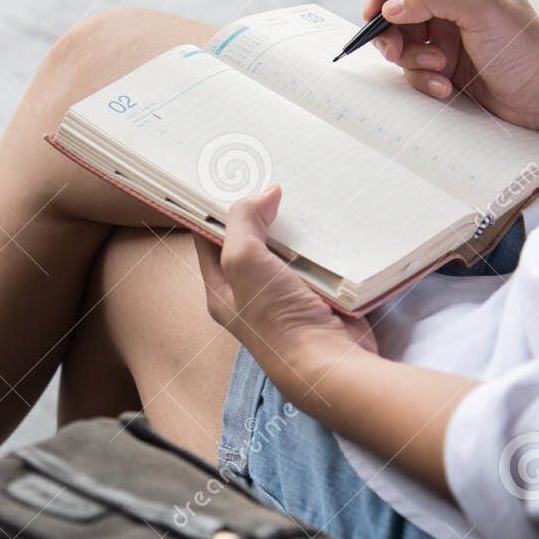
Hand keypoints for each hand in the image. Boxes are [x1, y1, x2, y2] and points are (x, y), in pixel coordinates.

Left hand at [195, 186, 374, 403]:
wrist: (329, 363)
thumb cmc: (277, 318)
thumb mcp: (243, 261)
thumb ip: (243, 222)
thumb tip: (264, 193)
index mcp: (221, 289)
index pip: (209, 240)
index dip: (215, 208)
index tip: (227, 175)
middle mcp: (250, 294)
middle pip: (250, 242)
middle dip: (259, 212)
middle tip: (269, 174)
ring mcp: (287, 296)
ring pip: (286, 249)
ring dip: (293, 226)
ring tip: (300, 189)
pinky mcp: (319, 297)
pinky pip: (318, 261)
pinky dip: (321, 242)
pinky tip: (328, 219)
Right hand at [362, 0, 538, 133]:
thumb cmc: (526, 46)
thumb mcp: (482, 9)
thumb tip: (390, 6)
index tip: (375, 12)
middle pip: (394, 2)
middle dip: (391, 30)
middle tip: (394, 52)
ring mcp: (444, 28)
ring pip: (399, 37)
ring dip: (411, 58)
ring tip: (439, 69)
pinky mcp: (441, 59)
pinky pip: (412, 65)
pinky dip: (422, 77)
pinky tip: (445, 85)